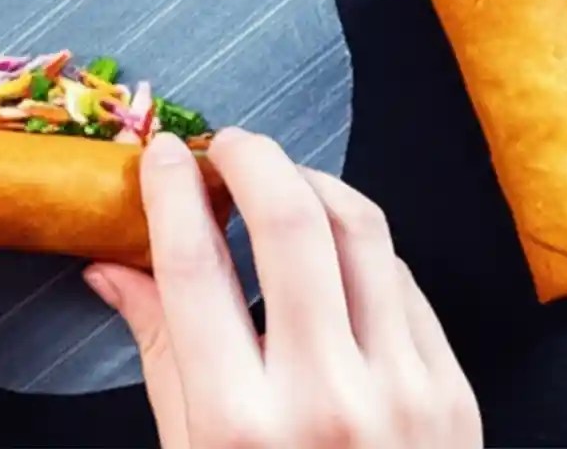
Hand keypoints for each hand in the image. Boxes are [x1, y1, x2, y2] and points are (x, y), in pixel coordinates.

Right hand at [84, 128, 480, 447]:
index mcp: (239, 424)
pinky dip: (359, 243)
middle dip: (252, 158)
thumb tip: (112, 266)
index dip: (172, 192)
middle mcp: (324, 398)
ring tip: (278, 180)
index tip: (162, 154)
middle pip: (292, 223)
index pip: (194, 267)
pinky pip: (404, 279)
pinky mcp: (454, 391)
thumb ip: (160, 352)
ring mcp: (403, 392)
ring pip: (363, 231)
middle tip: (226, 145)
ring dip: (313, 183)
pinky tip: (331, 246)